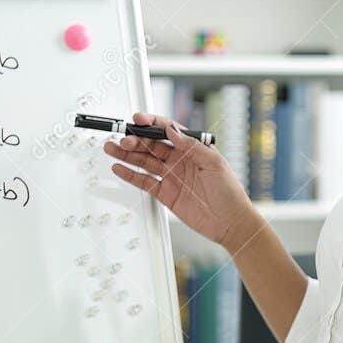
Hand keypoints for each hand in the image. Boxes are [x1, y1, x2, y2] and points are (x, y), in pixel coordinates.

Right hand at [102, 113, 261, 252]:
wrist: (230, 222)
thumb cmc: (229, 192)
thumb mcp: (214, 163)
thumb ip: (192, 145)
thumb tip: (173, 129)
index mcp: (193, 149)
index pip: (168, 131)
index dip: (153, 124)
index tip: (139, 120)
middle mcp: (180, 160)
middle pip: (152, 145)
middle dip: (136, 140)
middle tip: (124, 138)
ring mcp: (171, 177)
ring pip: (144, 161)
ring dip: (128, 154)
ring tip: (112, 148)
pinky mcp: (165, 194)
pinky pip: (144, 181)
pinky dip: (131, 175)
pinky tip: (120, 168)